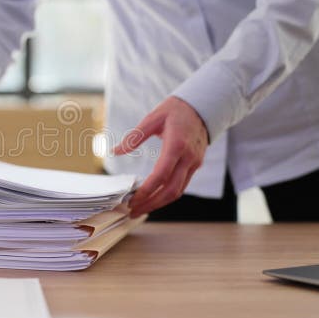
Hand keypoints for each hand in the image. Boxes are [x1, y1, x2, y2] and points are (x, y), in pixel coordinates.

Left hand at [113, 97, 207, 217]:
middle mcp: (188, 158)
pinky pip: (182, 185)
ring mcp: (194, 163)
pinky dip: (167, 195)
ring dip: (159, 203)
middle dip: (151, 203)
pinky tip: (154, 198)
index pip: (162, 175)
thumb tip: (115, 151)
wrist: (203, 106)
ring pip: (178, 191)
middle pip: (171, 190)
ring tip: (140, 209)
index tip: (132, 199)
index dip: (147, 190)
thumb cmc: (176, 110)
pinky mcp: (195, 165)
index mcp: (177, 145)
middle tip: (132, 211)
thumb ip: (134, 137)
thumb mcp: (153, 118)